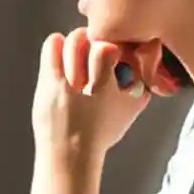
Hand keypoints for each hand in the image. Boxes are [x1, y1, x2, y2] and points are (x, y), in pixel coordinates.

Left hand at [31, 27, 154, 157]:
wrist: (70, 153)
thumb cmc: (100, 133)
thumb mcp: (130, 110)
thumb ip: (141, 86)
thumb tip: (146, 66)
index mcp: (107, 87)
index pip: (107, 48)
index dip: (110, 46)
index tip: (110, 52)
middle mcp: (84, 83)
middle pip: (86, 39)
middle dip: (91, 40)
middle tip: (92, 48)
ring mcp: (63, 82)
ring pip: (68, 41)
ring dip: (74, 43)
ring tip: (77, 53)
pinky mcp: (47, 83)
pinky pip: (50, 48)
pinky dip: (56, 46)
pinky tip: (61, 56)